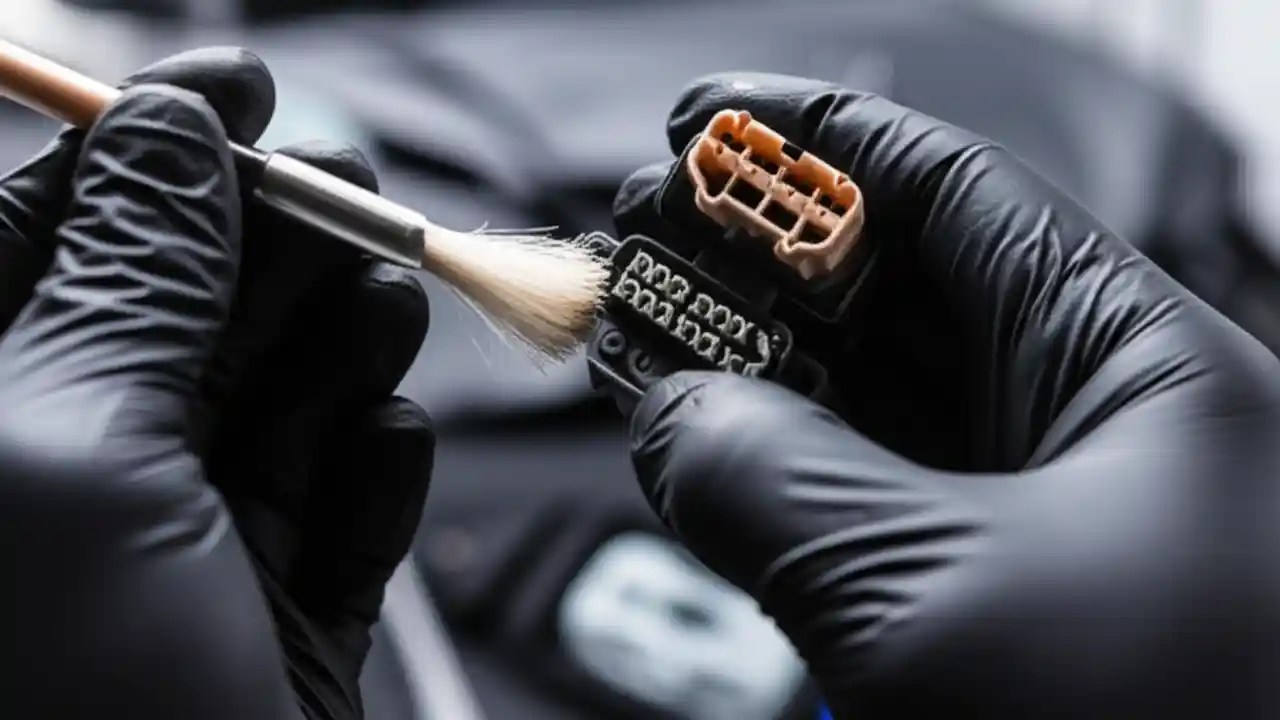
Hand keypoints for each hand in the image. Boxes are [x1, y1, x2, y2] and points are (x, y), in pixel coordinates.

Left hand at [0, 49, 430, 718]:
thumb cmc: (77, 713)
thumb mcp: (73, 456)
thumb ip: (123, 286)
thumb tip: (172, 135)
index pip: (42, 241)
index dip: (138, 149)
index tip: (236, 83)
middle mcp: (72, 479)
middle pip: (178, 308)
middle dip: (265, 246)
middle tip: (346, 199)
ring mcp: (183, 547)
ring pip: (271, 396)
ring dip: (334, 345)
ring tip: (379, 312)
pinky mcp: (279, 608)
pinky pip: (335, 504)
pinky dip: (368, 467)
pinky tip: (381, 446)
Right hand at [615, 74, 1279, 718]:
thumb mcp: (941, 602)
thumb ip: (775, 483)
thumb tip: (670, 416)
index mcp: (1134, 368)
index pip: (952, 194)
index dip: (814, 144)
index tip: (699, 125)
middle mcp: (1086, 427)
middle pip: (895, 290)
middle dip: (758, 257)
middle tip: (637, 241)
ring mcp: (1029, 518)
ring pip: (865, 401)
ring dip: (749, 369)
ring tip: (641, 340)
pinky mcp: (982, 604)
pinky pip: (860, 504)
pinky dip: (772, 475)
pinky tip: (700, 450)